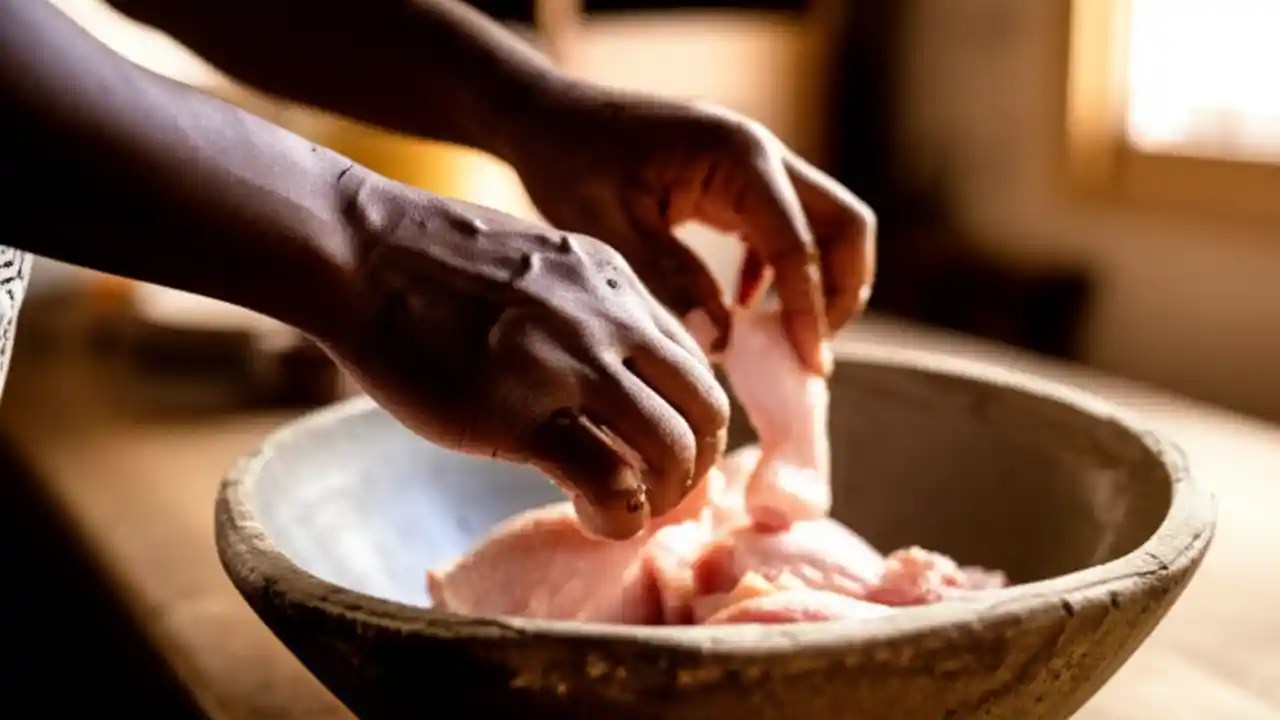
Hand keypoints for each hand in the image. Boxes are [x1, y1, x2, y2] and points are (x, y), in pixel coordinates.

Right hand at [324, 175, 729, 539]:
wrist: (358, 250)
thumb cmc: (427, 262)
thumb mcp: (535, 262)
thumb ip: (583, 305)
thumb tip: (604, 359)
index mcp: (614, 284)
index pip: (694, 360)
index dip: (689, 416)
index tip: (661, 446)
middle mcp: (610, 319)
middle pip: (703, 407)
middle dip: (696, 462)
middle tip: (661, 490)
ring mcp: (569, 364)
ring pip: (671, 447)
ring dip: (665, 495)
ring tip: (630, 508)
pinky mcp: (521, 413)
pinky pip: (609, 480)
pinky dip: (618, 515)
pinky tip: (593, 516)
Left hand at [508, 87, 876, 374]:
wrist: (546, 118)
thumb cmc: (571, 163)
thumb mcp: (611, 229)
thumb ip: (669, 280)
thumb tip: (724, 343)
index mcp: (737, 158)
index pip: (798, 245)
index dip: (810, 311)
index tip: (810, 367)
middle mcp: (760, 154)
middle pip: (843, 225)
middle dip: (841, 292)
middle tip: (810, 353)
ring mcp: (753, 165)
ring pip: (822, 228)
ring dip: (815, 284)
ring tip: (779, 343)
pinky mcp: (737, 181)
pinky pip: (784, 229)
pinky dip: (780, 273)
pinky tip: (740, 308)